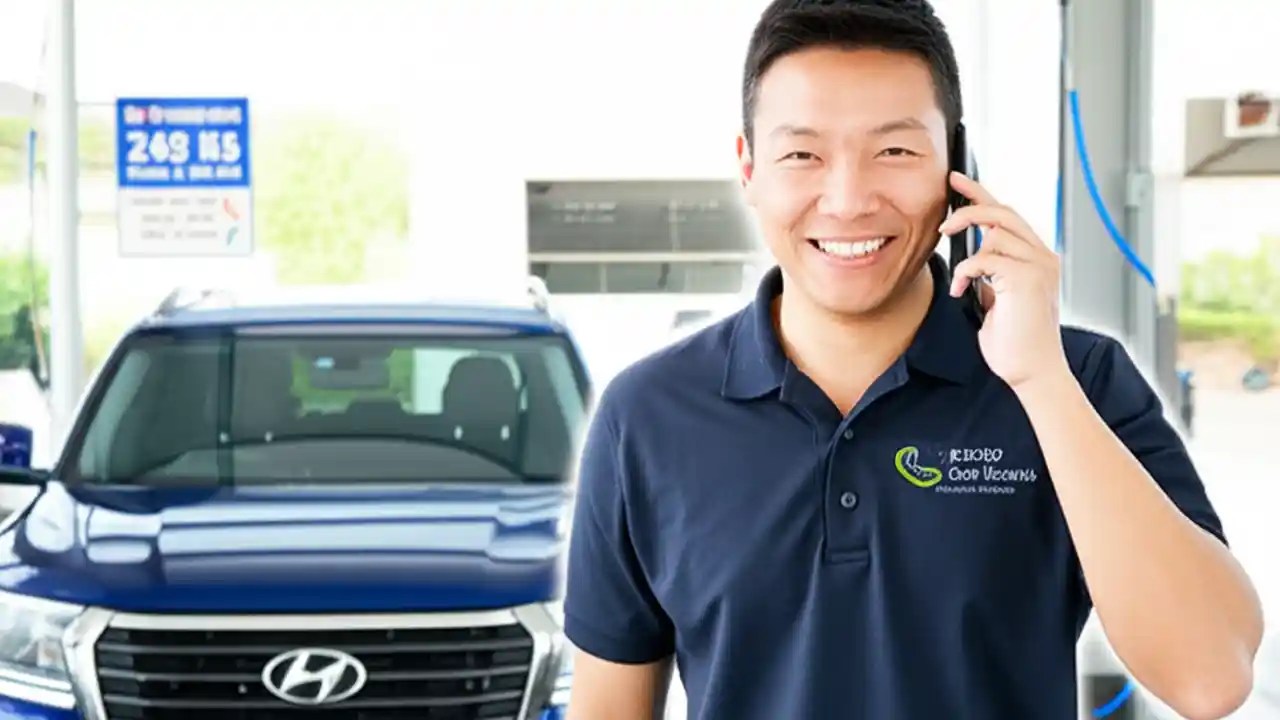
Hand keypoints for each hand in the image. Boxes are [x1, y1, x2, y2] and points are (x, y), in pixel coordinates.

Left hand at [939, 172, 1067, 388]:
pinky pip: (986, 258)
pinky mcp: (1027, 279)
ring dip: (966, 252)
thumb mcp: (999, 301)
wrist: (1032, 373)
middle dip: (970, 205)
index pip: (1009, 215)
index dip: (981, 194)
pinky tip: (960, 290)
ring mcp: (1038, 266)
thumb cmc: (1015, 343)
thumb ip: (992, 277)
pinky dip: (966, 272)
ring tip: (959, 278)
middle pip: (1003, 211)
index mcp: (1038, 259)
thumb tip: (973, 263)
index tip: (956, 181)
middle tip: (943, 216)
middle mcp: (1043, 257)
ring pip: (995, 231)